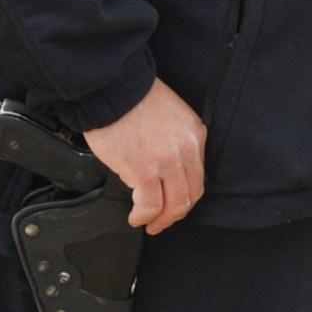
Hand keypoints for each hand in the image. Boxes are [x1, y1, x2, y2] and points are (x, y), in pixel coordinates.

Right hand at [84, 78, 206, 233]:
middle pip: (190, 194)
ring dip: (161, 220)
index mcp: (195, 133)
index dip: (186, 195)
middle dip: (176, 214)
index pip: (198, 175)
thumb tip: (166, 166)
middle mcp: (187, 149)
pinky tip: (135, 217)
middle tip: (162, 221)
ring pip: (174, 205)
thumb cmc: (133, 97)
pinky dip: (143, 216)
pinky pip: (150, 205)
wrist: (113, 88)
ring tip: (148, 223)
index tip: (174, 203)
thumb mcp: (171, 114)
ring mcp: (167, 162)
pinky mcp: (144, 171)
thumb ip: (175, 140)